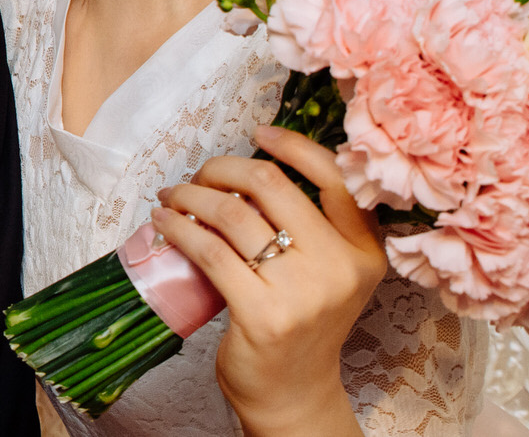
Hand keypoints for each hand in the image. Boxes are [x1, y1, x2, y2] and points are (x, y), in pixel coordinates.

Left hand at [151, 125, 386, 436]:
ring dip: (191, 195)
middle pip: (271, 185)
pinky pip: (209, 251)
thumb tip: (244, 170)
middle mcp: (340, 268)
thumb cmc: (300, 323)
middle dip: (223, 169)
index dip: (291, 145)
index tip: (258, 133)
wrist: (292, 394)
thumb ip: (305, 225)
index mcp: (363, 250)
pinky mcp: (262, 315)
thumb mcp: (324, 272)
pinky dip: (179, 227)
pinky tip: (164, 223)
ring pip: (232, 214)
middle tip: (199, 176)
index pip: (334, 176)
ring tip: (172, 197)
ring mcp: (302, 294)